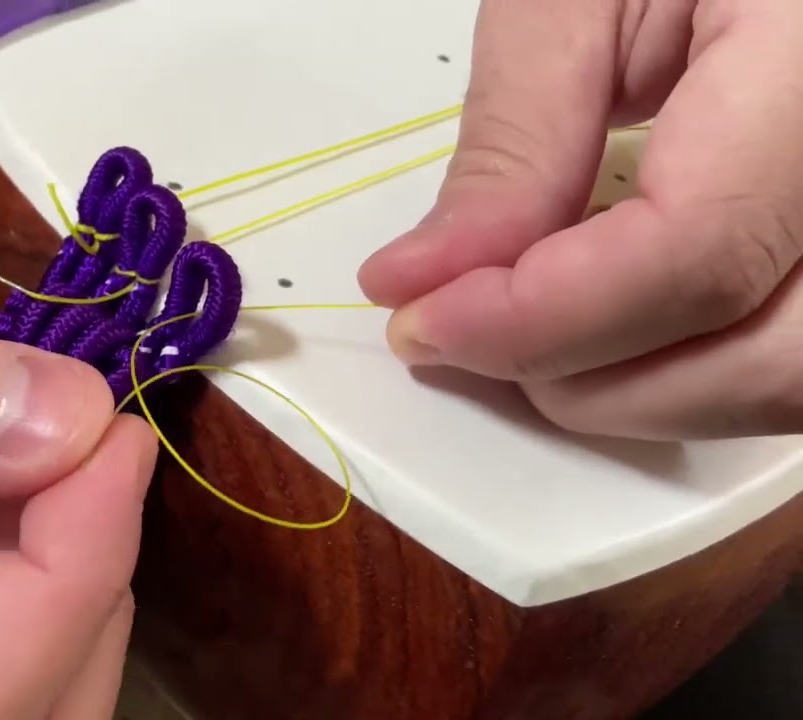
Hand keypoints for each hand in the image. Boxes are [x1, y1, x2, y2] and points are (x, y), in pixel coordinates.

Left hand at [359, 0, 802, 438]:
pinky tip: (599, 308)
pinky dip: (680, 360)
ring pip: (782, 379)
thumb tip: (421, 282)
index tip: (420, 321)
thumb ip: (514, 142)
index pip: (697, 254)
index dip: (542, 319)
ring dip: (632, 387)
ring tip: (520, 322)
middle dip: (586, 379)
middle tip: (459, 328)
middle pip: (763, 360)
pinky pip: (783, 345)